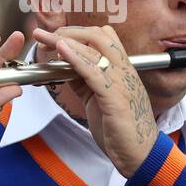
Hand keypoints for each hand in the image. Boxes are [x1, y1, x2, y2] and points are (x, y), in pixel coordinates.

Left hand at [32, 25, 157, 177]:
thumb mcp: (99, 99)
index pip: (103, 37)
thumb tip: (64, 67)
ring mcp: (122, 82)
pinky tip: (61, 51)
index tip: (55, 35)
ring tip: (45, 37)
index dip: (77, 32)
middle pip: (98, 36)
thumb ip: (85, 82)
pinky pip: (93, 71)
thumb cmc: (121, 129)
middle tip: (46, 35)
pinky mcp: (116, 98)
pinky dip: (75, 58)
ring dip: (65, 40)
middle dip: (69, 31)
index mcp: (122, 69)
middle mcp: (124, 70)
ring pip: (94, 49)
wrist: (140, 154)